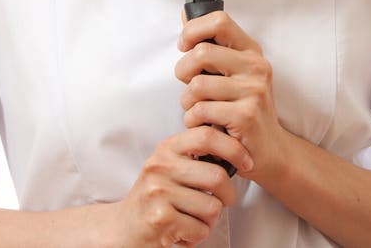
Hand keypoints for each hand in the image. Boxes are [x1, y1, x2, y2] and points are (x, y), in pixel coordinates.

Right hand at [104, 125, 252, 247]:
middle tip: (222, 201)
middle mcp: (161, 166)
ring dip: (211, 219)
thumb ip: (194, 153)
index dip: (233, 147)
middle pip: (217, 176)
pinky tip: (184, 230)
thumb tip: (234, 147)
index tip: (246, 162)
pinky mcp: (161, 219)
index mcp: (167, 148)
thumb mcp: (170, 165)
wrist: (124, 227)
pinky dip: (199, 235)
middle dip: (228, 195)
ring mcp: (159, 192)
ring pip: (212, 207)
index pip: (207, 135)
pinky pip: (201, 229)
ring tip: (195, 217)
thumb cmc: (157, 195)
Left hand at [175, 10, 285, 182]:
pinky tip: (202, 125)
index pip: (219, 20)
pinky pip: (201, 111)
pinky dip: (192, 120)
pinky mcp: (245, 116)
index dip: (194, 29)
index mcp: (251, 51)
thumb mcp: (232, 73)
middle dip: (183, 70)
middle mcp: (256, 67)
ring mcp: (253, 91)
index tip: (184, 45)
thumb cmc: (243, 108)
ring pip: (197, 86)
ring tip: (197, 110)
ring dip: (187, 102)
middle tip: (187, 85)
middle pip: (202, 52)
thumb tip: (184, 13)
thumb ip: (210, 45)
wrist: (270, 150)